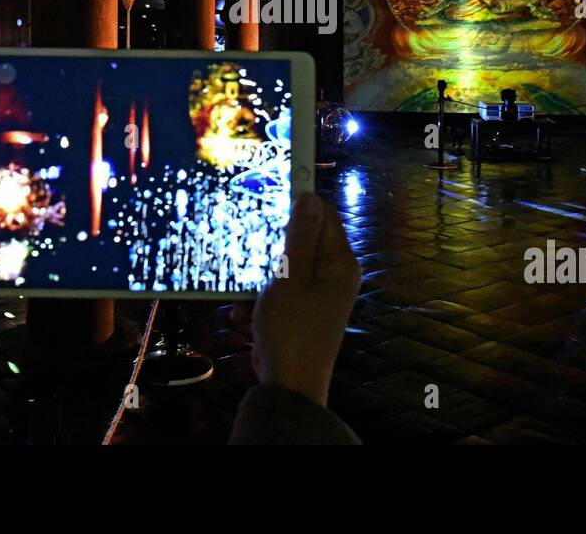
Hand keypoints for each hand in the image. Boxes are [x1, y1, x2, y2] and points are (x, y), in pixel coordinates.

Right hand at [250, 194, 360, 406]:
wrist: (289, 387)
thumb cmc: (292, 330)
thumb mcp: (290, 277)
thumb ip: (299, 237)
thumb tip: (308, 197)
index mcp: (340, 263)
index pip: (323, 215)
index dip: (297, 204)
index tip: (267, 197)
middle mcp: (335, 276)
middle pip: (301, 242)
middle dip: (270, 251)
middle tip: (248, 255)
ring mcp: (319, 296)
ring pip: (284, 268)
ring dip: (259, 281)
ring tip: (246, 304)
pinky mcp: (302, 312)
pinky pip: (280, 293)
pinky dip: (260, 302)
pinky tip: (245, 319)